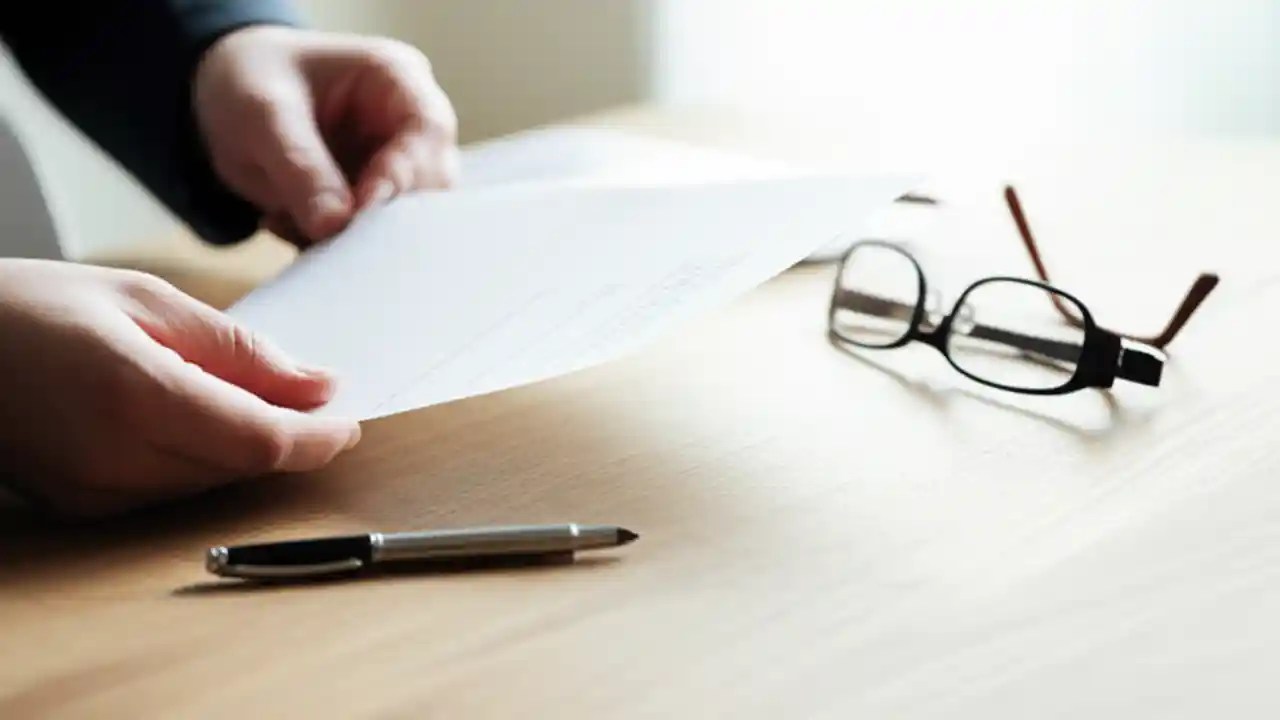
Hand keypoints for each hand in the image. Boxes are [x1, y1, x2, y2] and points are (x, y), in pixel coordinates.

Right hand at [0, 260, 359, 516]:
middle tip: (311, 392)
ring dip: (250, 447)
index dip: (319, 436)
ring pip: (217, 483)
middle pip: (247, 468)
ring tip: (246, 392)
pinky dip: (206, 457)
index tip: (349, 415)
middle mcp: (118, 460)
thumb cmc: (31, 307)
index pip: (263, 443)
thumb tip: (318, 385)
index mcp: (137, 397)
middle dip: (292, 435)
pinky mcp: (87, 508)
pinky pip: (176, 491)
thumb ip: (239, 350)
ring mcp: (98, 494)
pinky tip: (198, 416)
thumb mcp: (146, 299)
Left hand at [193, 26, 458, 245]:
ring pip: (404, 221)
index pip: (429, 131)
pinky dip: (328, 244)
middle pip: (431, 183)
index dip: (405, 174)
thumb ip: (299, 165)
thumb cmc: (249, 80)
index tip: (362, 211)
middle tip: (325, 236)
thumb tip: (334, 226)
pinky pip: (370, 240)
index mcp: (396, 78)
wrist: (222, 96)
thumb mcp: (261, 113)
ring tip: (285, 221)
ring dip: (349, 236)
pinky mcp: (374, 204)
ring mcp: (396, 167)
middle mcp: (410, 126)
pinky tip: (281, 223)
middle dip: (382, 217)